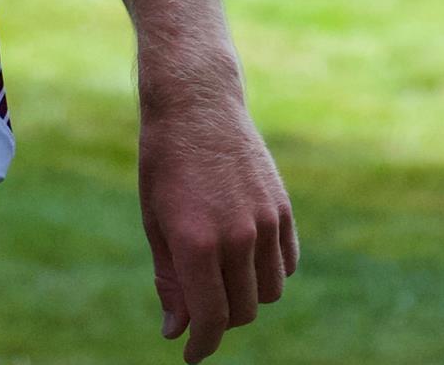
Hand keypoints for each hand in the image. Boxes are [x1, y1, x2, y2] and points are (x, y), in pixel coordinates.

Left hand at [137, 86, 297, 361]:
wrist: (196, 104)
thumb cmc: (165, 164)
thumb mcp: (156, 222)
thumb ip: (170, 280)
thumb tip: (176, 330)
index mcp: (196, 241)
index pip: (210, 318)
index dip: (201, 345)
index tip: (192, 355)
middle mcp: (237, 236)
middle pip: (241, 311)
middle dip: (219, 321)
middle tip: (200, 308)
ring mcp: (265, 222)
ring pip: (269, 293)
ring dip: (247, 298)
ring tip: (222, 279)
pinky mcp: (283, 208)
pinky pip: (287, 264)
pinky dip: (269, 272)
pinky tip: (246, 258)